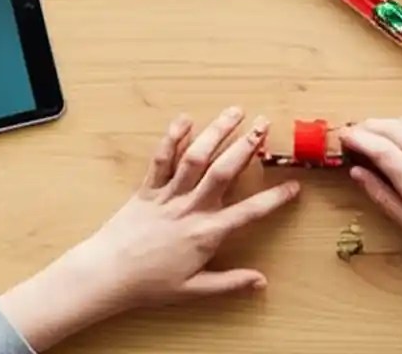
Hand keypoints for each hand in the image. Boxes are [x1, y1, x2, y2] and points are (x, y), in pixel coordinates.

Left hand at [0, 108, 299, 350]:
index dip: (274, 199)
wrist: (107, 274)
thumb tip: (261, 281)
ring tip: (234, 111)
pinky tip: (185, 119)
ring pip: (196, 157)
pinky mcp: (147, 189)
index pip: (249, 213)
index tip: (294, 186)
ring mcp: (168, 195)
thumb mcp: (194, 290)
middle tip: (264, 125)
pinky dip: (173, 138)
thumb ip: (229, 283)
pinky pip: (161, 159)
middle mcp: (190, 208)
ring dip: (216, 132)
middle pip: (224, 170)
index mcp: (206, 233)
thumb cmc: (150, 285)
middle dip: (246, 145)